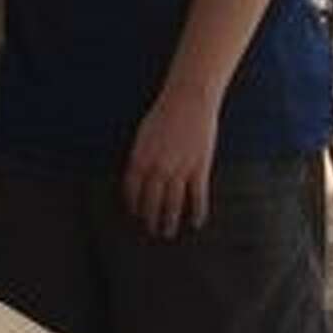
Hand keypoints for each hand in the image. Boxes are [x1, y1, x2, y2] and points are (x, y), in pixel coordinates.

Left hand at [122, 86, 219, 239]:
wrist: (189, 99)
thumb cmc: (165, 112)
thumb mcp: (144, 134)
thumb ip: (141, 156)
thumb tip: (138, 174)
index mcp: (140, 158)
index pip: (132, 189)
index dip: (133, 204)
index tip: (134, 214)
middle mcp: (158, 167)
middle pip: (151, 200)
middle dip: (149, 218)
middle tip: (150, 230)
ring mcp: (179, 169)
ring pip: (173, 203)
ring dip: (169, 221)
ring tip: (167, 233)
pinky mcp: (199, 168)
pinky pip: (197, 196)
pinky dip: (197, 211)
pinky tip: (196, 223)